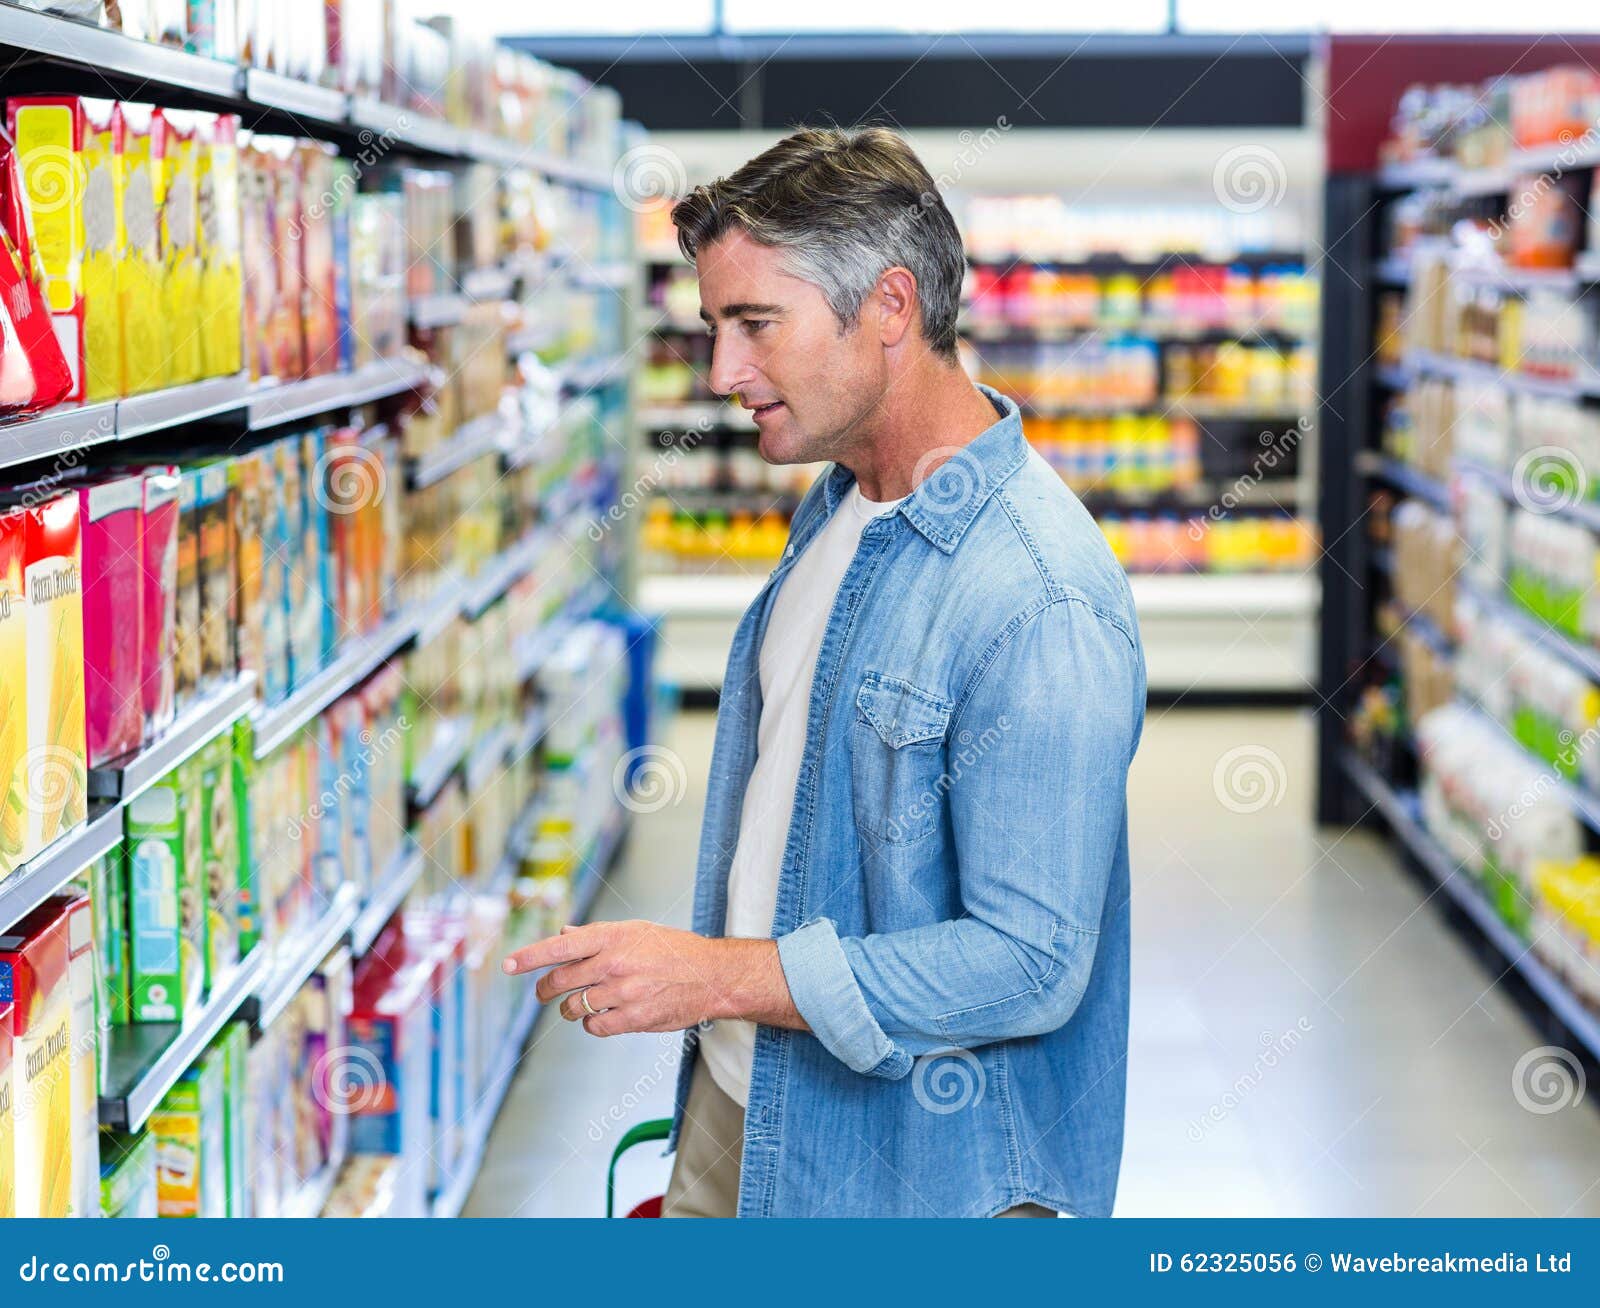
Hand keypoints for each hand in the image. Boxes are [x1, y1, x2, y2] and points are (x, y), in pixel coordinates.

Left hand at [501, 919, 803, 1037]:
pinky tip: (604, 1015)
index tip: (508, 964)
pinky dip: (592, 1023)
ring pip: (573, 1007)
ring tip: (584, 1003)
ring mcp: (623, 992)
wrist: (712, 976)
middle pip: (560, 981)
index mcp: (613, 937)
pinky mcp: (632, 1018)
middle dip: (545, 990)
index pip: (561, 946)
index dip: (530, 956)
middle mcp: (614, 963)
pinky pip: (594, 1027)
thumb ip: (598, 936)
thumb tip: (564, 935)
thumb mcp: (636, 931)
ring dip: (571, 1008)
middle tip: (544, 993)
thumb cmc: (673, 950)